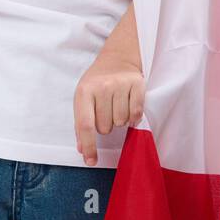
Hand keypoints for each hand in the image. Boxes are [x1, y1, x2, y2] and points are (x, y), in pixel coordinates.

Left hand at [73, 51, 144, 165]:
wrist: (117, 58)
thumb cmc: (97, 82)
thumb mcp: (83, 98)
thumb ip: (81, 124)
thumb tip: (82, 150)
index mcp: (84, 91)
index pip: (85, 125)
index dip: (88, 146)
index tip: (91, 161)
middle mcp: (102, 87)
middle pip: (105, 127)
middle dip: (106, 125)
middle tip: (106, 111)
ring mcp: (121, 84)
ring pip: (121, 122)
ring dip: (119, 120)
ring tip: (117, 106)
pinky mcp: (137, 84)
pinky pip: (136, 114)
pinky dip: (133, 117)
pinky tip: (128, 107)